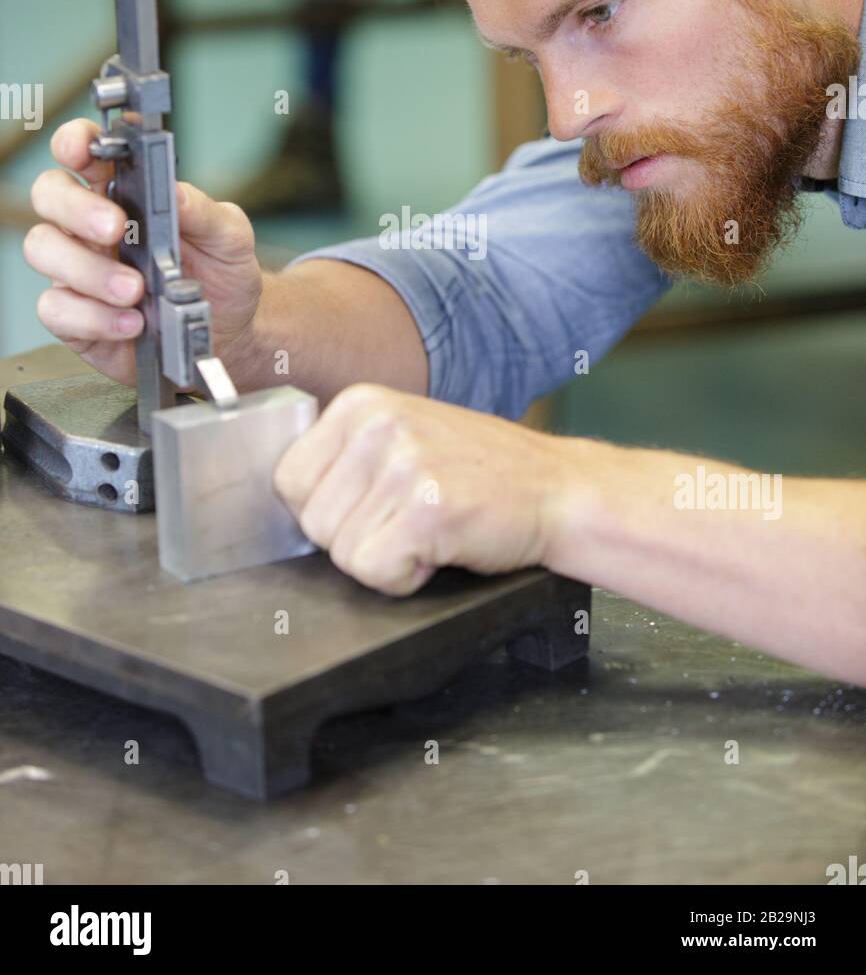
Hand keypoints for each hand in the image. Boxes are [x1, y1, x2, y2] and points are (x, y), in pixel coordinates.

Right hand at [25, 117, 262, 386]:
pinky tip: (131, 322)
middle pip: (49, 194)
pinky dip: (93, 317)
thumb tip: (175, 193)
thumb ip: (204, 212)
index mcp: (124, 192)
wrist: (232, 332)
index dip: (74, 142)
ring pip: (43, 250)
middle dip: (76, 207)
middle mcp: (90, 226)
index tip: (83, 150)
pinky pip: (57, 310)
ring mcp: (78, 270)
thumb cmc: (222, 275)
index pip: (84, 152)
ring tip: (134, 289)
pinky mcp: (76, 317)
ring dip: (88, 269)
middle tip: (116, 228)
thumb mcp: (230, 237)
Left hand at [273, 383, 570, 593]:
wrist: (558, 490)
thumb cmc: (480, 474)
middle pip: (312, 522)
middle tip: (409, 520)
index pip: (287, 480)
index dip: (328, 511)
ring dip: (384, 559)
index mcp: (360, 403)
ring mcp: (404, 463)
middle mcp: (378, 424)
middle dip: (356, 539)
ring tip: (428, 530)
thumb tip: (282, 501)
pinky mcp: (428, 507)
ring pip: (340, 553)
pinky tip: (439, 549)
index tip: (373, 508)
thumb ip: (345, 457)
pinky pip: (375, 572)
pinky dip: (406, 578)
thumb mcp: (404, 436)